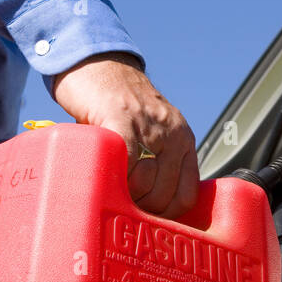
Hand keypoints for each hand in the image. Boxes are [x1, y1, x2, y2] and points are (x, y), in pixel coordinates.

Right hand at [51, 52, 198, 217]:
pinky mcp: (121, 118)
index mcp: (183, 140)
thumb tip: (144, 209)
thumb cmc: (113, 105)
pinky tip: (103, 176)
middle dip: (141, 211)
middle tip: (119, 206)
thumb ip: (154, 164)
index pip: (187, 195)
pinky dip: (114, 177)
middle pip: (165, 196)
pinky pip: (126, 162)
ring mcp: (150, 125)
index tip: (145, 220)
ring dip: (125, 197)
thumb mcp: (147, 133)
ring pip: (146, 186)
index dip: (166, 216)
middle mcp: (173, 133)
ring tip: (109, 189)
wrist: (95, 61)